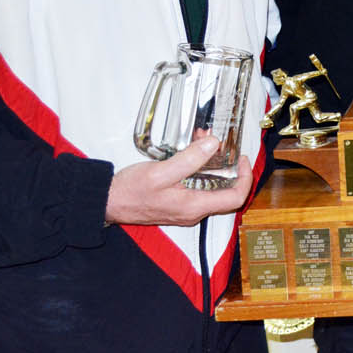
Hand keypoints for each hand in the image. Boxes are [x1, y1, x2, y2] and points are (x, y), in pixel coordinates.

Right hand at [106, 137, 253, 226]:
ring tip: (202, 141)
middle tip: (219, 144)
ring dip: (210, 163)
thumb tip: (213, 145)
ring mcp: (185, 208)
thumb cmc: (130, 191)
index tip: (242, 159)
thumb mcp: (161, 172)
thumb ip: (189, 159)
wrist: (107, 203)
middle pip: (225, 190)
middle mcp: (193, 211)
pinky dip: (198, 168)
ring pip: (210, 186)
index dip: (245, 177)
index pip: (235, 198)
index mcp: (194, 206)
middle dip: (225, 164)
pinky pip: (197, 186)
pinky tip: (190, 153)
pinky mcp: (177, 203)